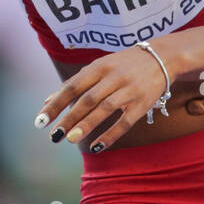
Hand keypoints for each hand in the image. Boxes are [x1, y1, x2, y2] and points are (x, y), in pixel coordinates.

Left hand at [34, 44, 169, 151]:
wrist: (162, 57)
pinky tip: (96, 146)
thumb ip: (75, 83)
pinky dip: (110, 135)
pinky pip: (125, 121)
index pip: (72, 86)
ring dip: (86, 125)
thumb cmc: (124, 65)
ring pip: (105, 109)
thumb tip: (47, 100)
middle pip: (87, 99)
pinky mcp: (143, 103)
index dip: (56, 104)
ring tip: (70, 139)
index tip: (40, 120)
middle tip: (54, 135)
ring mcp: (129, 90)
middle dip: (68, 118)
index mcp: (99, 67)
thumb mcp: (99, 67)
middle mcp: (113, 77)